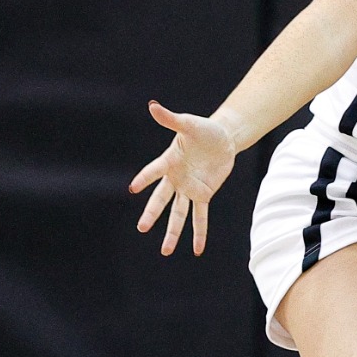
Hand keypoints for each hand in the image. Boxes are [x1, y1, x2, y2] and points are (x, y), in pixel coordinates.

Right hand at [129, 102, 240, 255]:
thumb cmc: (204, 129)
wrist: (223, 138)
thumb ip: (170, 119)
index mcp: (169, 161)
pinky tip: (196, 249)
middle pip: (162, 200)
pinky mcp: (203, 194)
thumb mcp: (188, 124)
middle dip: (152, 214)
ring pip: (178, 214)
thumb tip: (152, 105)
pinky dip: (199, 232)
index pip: (154, 171)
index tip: (133, 188)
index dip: (145, 178)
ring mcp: (189, 188)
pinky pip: (200, 216)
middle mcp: (176, 178)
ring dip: (172, 232)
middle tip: (141, 228)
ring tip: (165, 251)